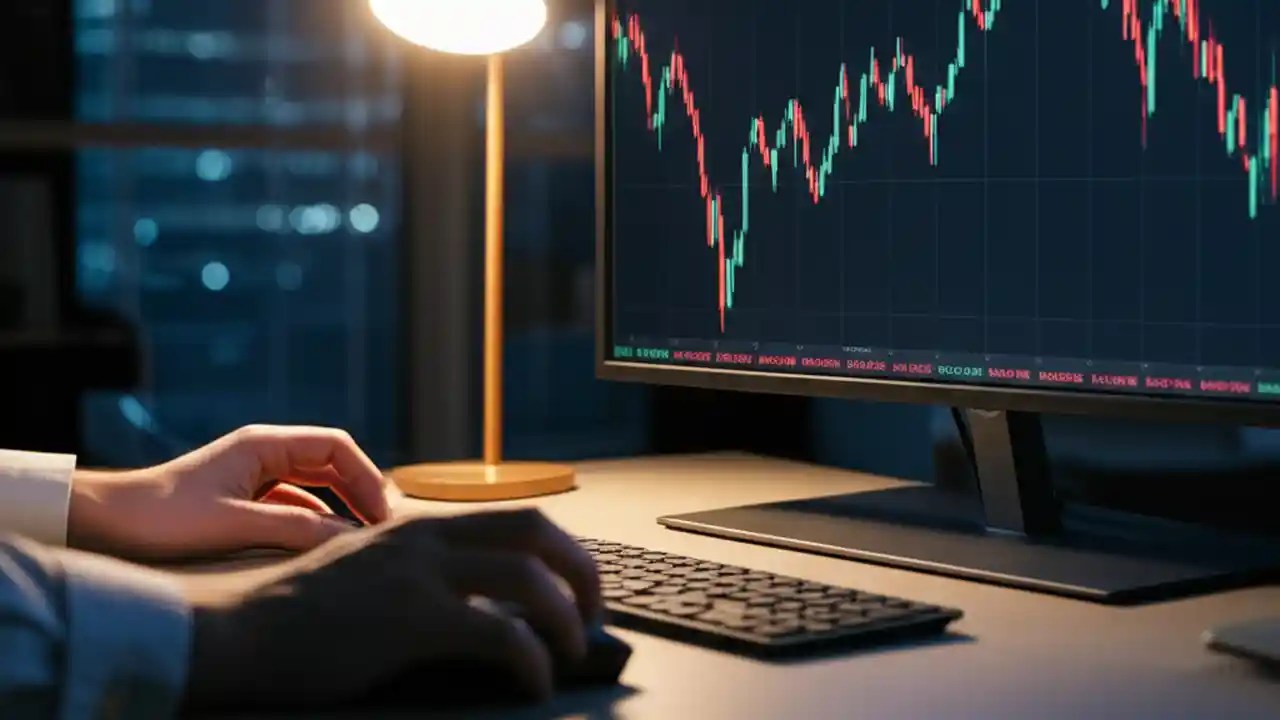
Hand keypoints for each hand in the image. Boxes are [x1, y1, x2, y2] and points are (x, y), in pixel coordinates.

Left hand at [67, 424, 390, 559]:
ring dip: (341, 509)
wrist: (107, 522)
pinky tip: (323, 548)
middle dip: (361, 493)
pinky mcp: (245, 499)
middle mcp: (265, 452)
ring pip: (316, 486)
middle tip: (383, 531)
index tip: (382, 515)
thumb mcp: (235, 524)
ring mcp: (255, 475)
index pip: (337, 447)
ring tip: (361, 541)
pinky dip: (315, 523)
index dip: (367, 478)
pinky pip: (295, 506)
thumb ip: (295, 530)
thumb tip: (349, 538)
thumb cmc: (163, 517)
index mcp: (264, 444)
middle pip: (333, 464)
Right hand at [182, 509, 602, 710]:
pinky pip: (499, 637)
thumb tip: (485, 609)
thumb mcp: (372, 573)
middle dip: (583, 572)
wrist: (237, 634)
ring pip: (529, 580)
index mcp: (422, 525)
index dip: (564, 550)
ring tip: (569, 653)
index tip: (578, 588)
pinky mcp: (409, 620)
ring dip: (566, 619)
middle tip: (593, 615)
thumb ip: (425, 575)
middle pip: (538, 532)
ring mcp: (418, 574)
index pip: (519, 517)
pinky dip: (530, 661)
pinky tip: (530, 683)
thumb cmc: (302, 616)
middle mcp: (426, 537)